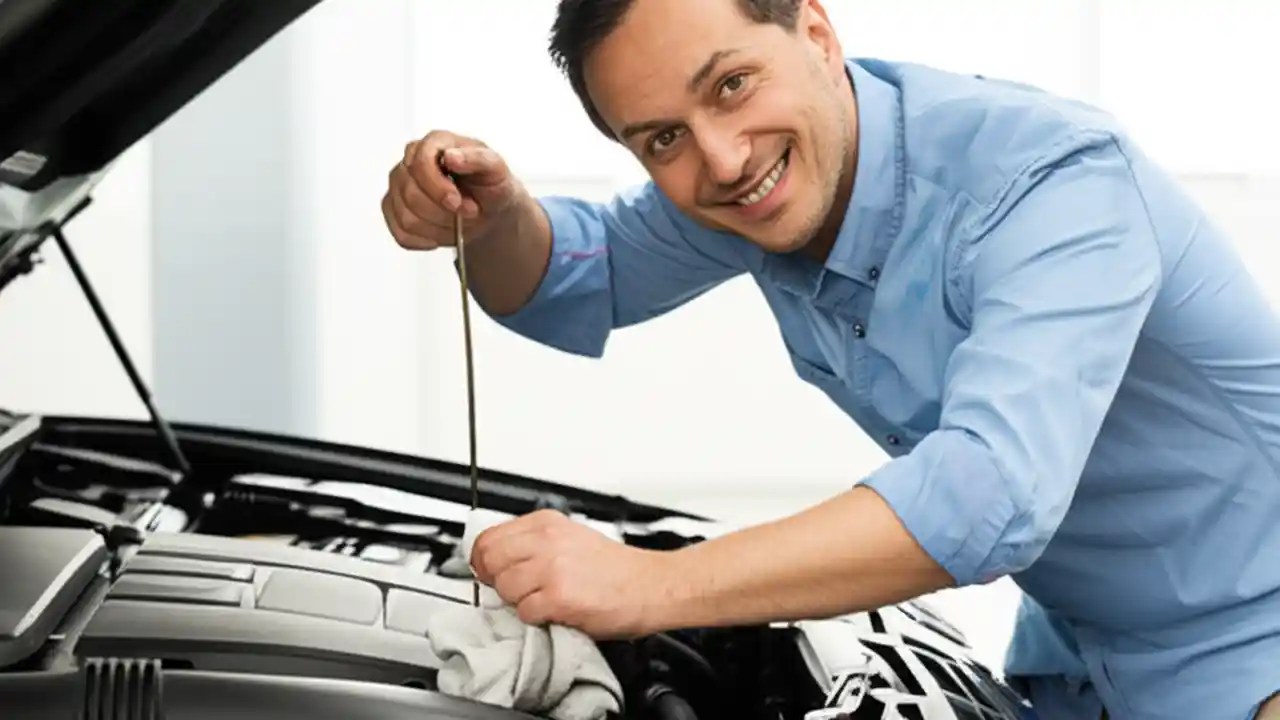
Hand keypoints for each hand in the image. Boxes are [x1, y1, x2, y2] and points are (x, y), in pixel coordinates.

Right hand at [382, 130, 522, 250]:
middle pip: (411, 194)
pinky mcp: (394, 209)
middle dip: (444, 212)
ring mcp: (399, 185)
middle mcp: (411, 160)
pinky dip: (425, 240)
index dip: (437, 188)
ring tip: (458, 223)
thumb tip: (451, 156)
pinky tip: (441, 233)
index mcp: (435, 143)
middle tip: (469, 213)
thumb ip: (477, 159)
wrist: (489, 208)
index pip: (420, 163)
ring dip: (438, 228)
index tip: (457, 203)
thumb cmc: (490, 184)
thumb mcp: (496, 170)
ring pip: (407, 217)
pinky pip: (401, 233)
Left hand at [470, 509, 667, 638]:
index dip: (483, 559)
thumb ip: (535, 543)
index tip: (488, 571)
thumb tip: (499, 558)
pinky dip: (535, 619)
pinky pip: (524, 612)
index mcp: (547, 523)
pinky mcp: (560, 598)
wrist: (652, 586)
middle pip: (489, 561)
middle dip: (495, 581)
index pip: (488, 537)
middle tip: (513, 590)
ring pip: (504, 589)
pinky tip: (554, 612)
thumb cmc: (618, 569)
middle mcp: (547, 541)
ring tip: (542, 601)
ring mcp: (552, 569)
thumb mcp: (572, 538)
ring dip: (518, 602)